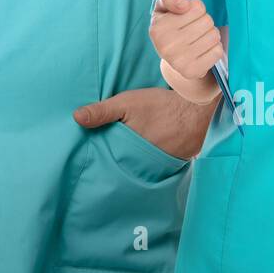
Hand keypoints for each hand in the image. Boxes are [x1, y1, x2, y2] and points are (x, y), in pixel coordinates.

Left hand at [74, 86, 211, 159]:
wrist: (197, 111)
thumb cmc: (160, 106)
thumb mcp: (127, 103)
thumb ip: (102, 112)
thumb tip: (76, 118)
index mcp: (127, 152)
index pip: (105, 163)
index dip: (96, 162)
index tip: (85, 162)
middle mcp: (141, 165)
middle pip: (120, 168)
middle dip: (110, 166)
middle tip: (97, 165)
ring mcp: (156, 167)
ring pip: (135, 169)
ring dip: (127, 165)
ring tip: (117, 160)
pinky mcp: (168, 165)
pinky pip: (151, 168)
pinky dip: (143, 164)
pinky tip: (139, 157)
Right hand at [149, 0, 224, 87]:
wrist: (173, 60)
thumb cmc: (170, 27)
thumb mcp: (164, 8)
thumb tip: (184, 4)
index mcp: (157, 28)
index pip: (196, 6)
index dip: (196, 9)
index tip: (186, 16)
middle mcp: (165, 46)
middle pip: (207, 21)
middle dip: (205, 22)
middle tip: (195, 29)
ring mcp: (179, 61)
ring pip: (214, 36)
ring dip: (211, 35)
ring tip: (200, 39)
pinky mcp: (192, 71)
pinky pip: (217, 51)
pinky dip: (214, 48)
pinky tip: (204, 50)